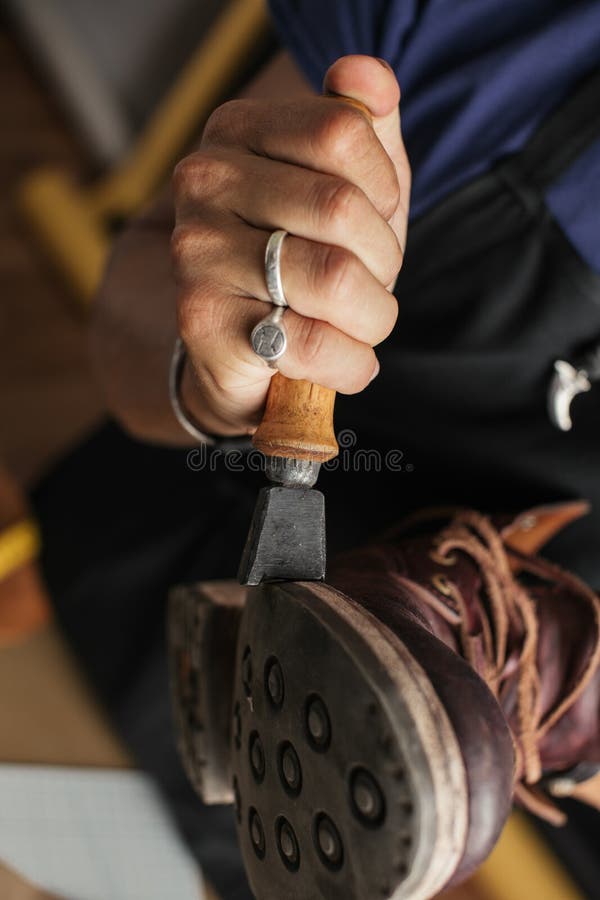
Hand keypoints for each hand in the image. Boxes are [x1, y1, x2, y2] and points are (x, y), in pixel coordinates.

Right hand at [171, 54, 410, 435]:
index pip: (340, 132)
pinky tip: (350, 361)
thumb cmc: (304, 258)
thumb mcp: (346, 185)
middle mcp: (204, 181)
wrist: (244, 347)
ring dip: (374, 316)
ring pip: (334, 278)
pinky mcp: (201, 319)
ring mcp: (195, 250)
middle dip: (384, 262)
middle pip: (340, 208)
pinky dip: (352, 362)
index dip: (384, 189)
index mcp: (238, 130)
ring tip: (364, 323)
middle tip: (374, 285)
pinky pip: (310, 341)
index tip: (377, 220)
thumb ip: (363, 124)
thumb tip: (370, 77)